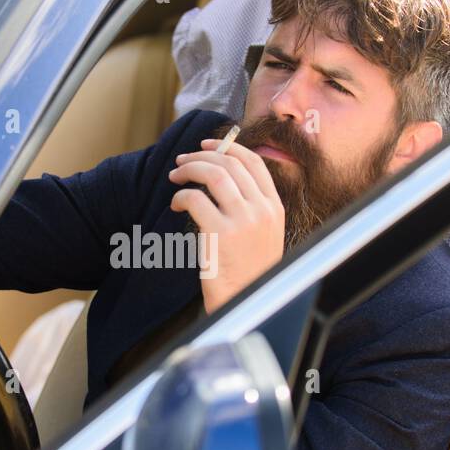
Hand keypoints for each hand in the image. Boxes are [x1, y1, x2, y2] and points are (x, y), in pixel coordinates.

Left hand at [168, 137, 284, 312]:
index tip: (207, 145)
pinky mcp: (220, 234)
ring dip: (189, 169)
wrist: (247, 304)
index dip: (228, 147)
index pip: (253, 162)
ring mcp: (243, 221)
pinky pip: (195, 199)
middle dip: (201, 155)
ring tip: (174, 176)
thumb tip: (224, 178)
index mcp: (274, 208)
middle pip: (229, 163)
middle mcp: (262, 210)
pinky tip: (176, 204)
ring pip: (212, 174)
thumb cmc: (249, 274)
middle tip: (181, 161)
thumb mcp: (264, 236)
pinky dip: (181, 196)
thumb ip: (252, 208)